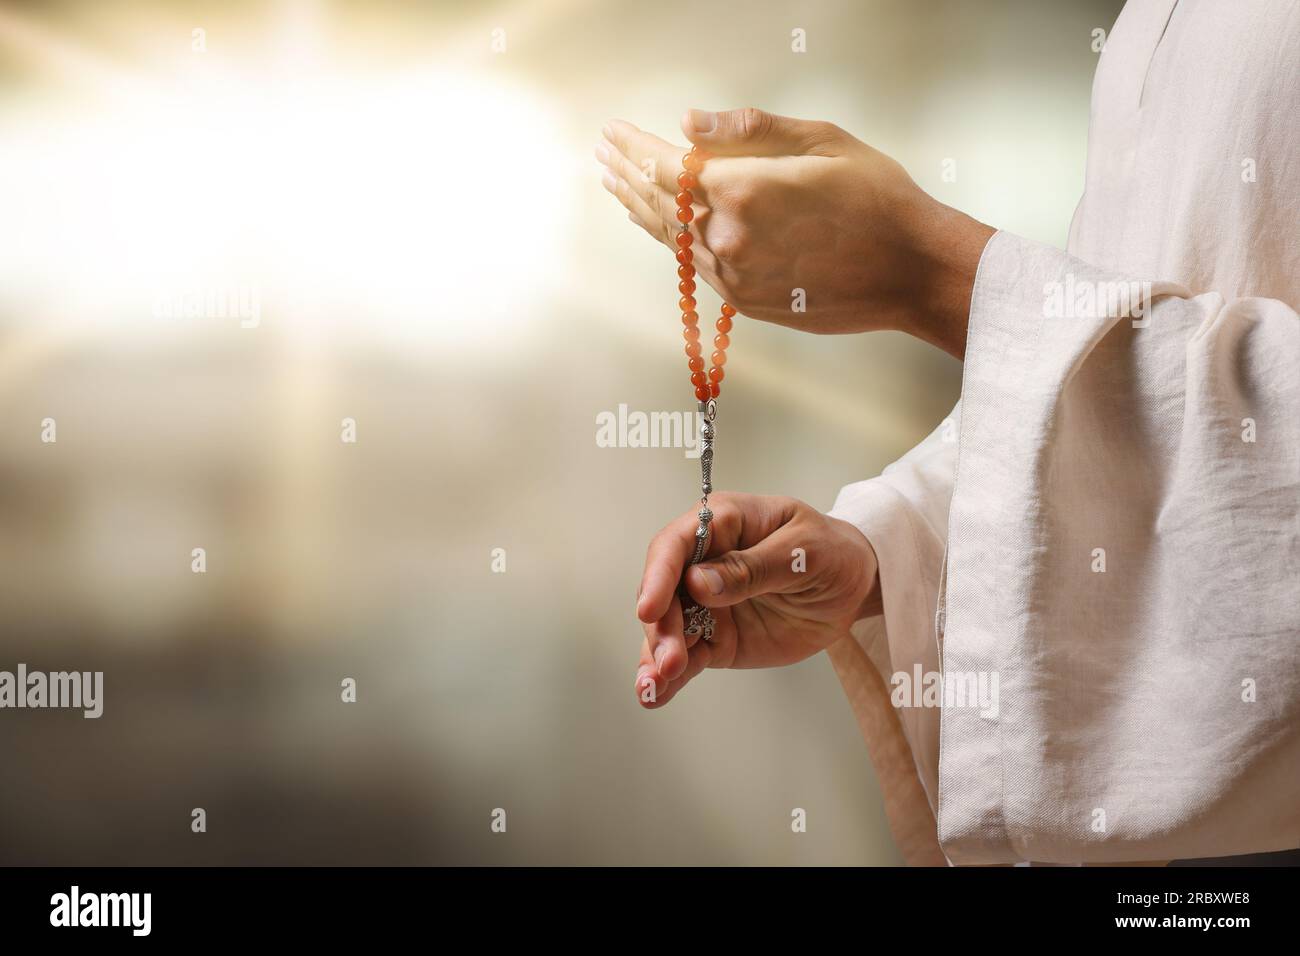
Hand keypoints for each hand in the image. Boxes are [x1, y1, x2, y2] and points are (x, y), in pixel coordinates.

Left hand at [596, 107, 994, 358]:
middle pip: (659, 204)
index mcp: (744, 191)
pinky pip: (696, 266)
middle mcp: (729, 238)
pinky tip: (660, 226)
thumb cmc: (878, 198)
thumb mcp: (821, 141)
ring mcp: (736, 276)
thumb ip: (748, 130)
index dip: (634, 148)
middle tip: (602, 153)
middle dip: (626, 174)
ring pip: (673, 239)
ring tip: (617, 184)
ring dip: (641, 208)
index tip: (613, 131)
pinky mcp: (748, 301)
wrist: (912, 269)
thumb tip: (689, 123)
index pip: (666, 167)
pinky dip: (672, 241)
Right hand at [633, 492, 880, 707]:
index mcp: (723, 524)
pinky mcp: (716, 638)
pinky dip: (668, 678)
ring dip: (656, 656)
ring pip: (669, 629)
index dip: (659, 575)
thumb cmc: (831, 552)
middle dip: (661, 627)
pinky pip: (688, 656)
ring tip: (654, 685)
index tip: (650, 608)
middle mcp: (703, 562)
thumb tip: (698, 582)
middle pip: (665, 592)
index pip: (677, 545)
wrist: (853, 587)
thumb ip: (753, 567)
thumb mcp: (804, 551)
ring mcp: (706, 603)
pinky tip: (654, 695)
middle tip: (669, 660)